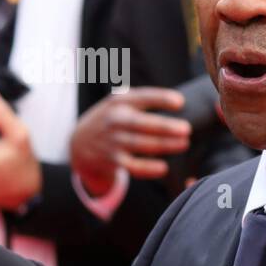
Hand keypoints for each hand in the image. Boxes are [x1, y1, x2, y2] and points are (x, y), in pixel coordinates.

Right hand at [70, 88, 192, 195]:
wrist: (79, 143)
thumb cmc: (111, 119)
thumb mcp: (120, 102)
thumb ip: (144, 98)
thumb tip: (181, 101)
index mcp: (119, 102)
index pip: (141, 97)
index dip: (160, 99)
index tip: (180, 102)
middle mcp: (114, 120)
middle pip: (141, 124)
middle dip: (164, 126)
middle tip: (186, 129)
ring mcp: (112, 141)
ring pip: (140, 145)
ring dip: (163, 145)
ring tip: (184, 144)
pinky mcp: (112, 161)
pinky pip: (132, 167)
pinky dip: (148, 169)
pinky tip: (164, 167)